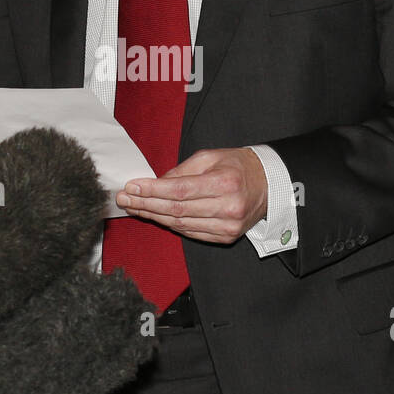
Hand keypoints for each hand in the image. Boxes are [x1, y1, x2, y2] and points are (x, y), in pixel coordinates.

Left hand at [115, 148, 268, 243]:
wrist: (269, 184)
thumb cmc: (238, 166)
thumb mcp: (211, 156)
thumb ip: (182, 170)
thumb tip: (155, 183)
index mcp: (226, 182)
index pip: (180, 190)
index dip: (152, 190)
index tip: (132, 187)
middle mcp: (229, 207)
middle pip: (177, 210)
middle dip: (145, 204)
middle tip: (124, 198)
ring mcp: (228, 226)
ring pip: (180, 224)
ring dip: (153, 216)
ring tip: (134, 207)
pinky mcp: (226, 237)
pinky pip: (190, 233)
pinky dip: (170, 224)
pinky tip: (155, 216)